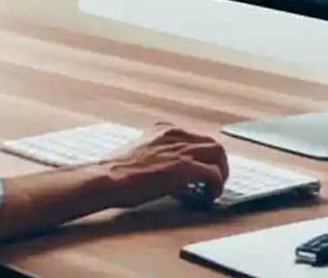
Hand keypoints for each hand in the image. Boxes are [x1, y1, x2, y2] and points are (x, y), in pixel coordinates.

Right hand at [101, 123, 228, 208]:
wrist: (107, 178)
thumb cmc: (115, 170)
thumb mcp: (139, 150)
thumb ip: (156, 152)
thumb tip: (167, 169)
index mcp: (165, 130)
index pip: (196, 138)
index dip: (201, 156)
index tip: (200, 170)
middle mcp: (177, 135)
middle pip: (212, 144)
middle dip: (217, 163)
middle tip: (212, 181)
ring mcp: (182, 150)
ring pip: (218, 154)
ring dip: (220, 173)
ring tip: (213, 189)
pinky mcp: (185, 168)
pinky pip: (213, 175)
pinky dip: (215, 187)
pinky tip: (207, 197)